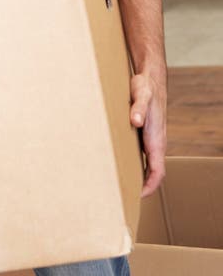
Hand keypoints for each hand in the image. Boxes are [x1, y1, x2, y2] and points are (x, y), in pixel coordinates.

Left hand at [129, 72, 166, 196]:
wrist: (149, 79)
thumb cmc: (146, 88)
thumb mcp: (141, 96)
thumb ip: (138, 108)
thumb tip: (135, 121)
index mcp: (156, 140)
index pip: (158, 172)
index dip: (149, 186)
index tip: (137, 196)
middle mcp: (155, 142)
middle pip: (152, 172)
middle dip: (142, 186)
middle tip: (124, 196)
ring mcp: (150, 139)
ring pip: (147, 164)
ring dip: (138, 176)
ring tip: (120, 185)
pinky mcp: (143, 133)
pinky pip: (141, 154)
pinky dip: (133, 163)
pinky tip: (118, 163)